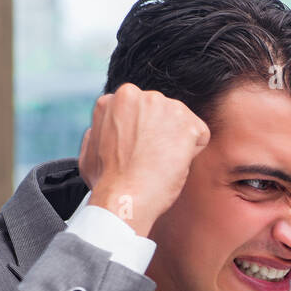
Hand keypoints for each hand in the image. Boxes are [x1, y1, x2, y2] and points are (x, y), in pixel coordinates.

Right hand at [78, 83, 210, 236]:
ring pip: (182, 123)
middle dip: (161, 135)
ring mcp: (166, 106)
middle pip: (164, 114)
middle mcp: (142, 94)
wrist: (124, 196)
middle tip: (148, 160)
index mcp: (118, 98)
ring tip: (158, 163)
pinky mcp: (187, 123)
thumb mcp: (90, 149)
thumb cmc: (106, 182)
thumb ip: (100, 132)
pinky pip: (200, 136)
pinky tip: (173, 164)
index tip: (136, 153)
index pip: (143, 112)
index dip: (142, 136)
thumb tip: (100, 128)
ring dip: (176, 144)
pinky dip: (192, 153)